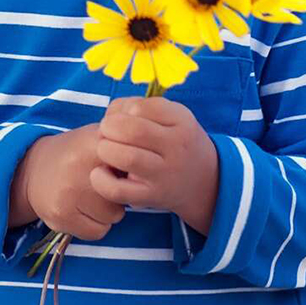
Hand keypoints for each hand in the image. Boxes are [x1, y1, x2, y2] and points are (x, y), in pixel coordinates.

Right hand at [12, 125, 126, 240]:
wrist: (32, 170)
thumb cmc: (74, 155)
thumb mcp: (95, 138)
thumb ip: (123, 144)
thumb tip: (151, 159)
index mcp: (92, 142)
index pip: (131, 163)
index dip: (130, 170)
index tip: (121, 168)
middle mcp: (79, 166)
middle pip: (125, 192)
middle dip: (119, 191)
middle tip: (105, 182)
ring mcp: (68, 193)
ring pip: (114, 215)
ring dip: (108, 209)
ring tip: (91, 195)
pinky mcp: (61, 217)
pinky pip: (99, 231)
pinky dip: (95, 224)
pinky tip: (83, 209)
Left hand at [90, 96, 220, 236]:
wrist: (204, 181)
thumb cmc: (175, 139)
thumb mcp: (171, 115)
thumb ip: (141, 107)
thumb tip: (110, 117)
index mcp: (181, 121)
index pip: (140, 107)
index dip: (121, 109)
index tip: (121, 116)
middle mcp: (176, 148)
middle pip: (133, 131)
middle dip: (109, 127)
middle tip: (106, 131)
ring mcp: (164, 175)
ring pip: (128, 158)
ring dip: (105, 149)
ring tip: (105, 149)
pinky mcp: (151, 197)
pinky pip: (119, 191)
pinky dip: (102, 180)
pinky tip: (101, 172)